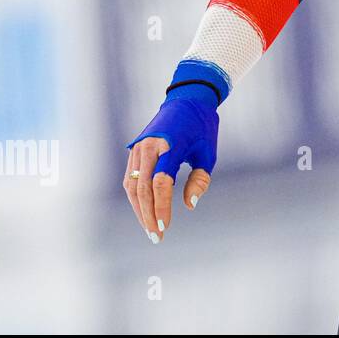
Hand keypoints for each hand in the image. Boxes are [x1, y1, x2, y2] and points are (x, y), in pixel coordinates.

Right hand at [123, 85, 218, 243]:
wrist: (187, 100)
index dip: (161, 207)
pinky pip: (130, 178)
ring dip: (139, 209)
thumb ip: (200, 180)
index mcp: (171, 146)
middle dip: (147, 214)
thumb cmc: (202, 128)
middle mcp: (149, 147)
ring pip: (132, 185)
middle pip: (142, 188)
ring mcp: (139, 148)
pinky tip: (144, 211)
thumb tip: (190, 205)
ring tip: (150, 229)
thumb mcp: (208, 153)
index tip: (164, 227)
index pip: (161, 182)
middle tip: (156, 237)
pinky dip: (136, 197)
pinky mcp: (134, 150)